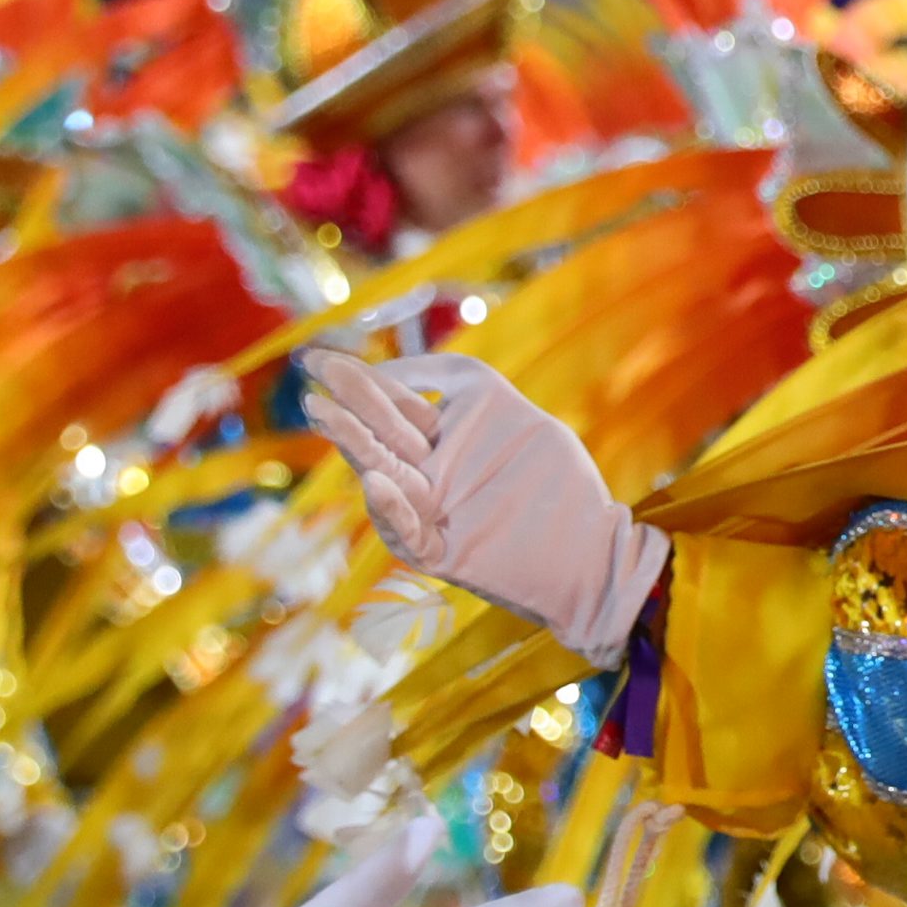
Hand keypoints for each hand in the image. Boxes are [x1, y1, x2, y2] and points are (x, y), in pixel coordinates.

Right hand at [299, 349, 665, 666]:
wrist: (592, 550)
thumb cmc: (553, 477)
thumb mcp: (505, 409)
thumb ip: (454, 383)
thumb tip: (389, 372)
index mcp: (440, 438)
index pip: (392, 401)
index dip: (359, 376)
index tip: (319, 354)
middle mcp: (426, 473)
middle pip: (380, 430)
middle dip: (348, 398)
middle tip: (313, 365)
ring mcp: (432, 513)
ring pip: (382, 475)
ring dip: (353, 443)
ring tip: (323, 409)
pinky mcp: (443, 553)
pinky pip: (408, 534)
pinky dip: (392, 511)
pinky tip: (378, 482)